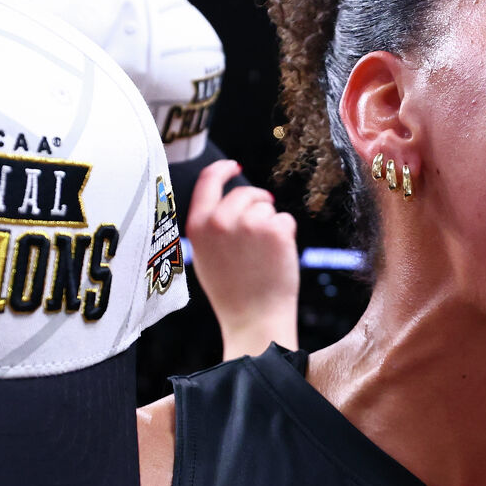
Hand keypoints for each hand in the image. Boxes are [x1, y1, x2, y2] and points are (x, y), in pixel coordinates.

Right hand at [184, 158, 299, 360]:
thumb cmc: (231, 293)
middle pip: (245, 193)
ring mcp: (249, 223)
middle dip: (256, 204)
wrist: (254, 319)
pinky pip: (285, 220)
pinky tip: (276, 259)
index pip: (209, 180)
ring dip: (270, 225)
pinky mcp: (276, 230)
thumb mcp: (205, 255)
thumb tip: (225, 202)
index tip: (234, 166)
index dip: (223, 169)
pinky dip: (286, 236)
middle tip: (261, 233)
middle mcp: (221, 219)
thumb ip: (210, 225)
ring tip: (263, 256)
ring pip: (267, 208)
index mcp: (199, 225)